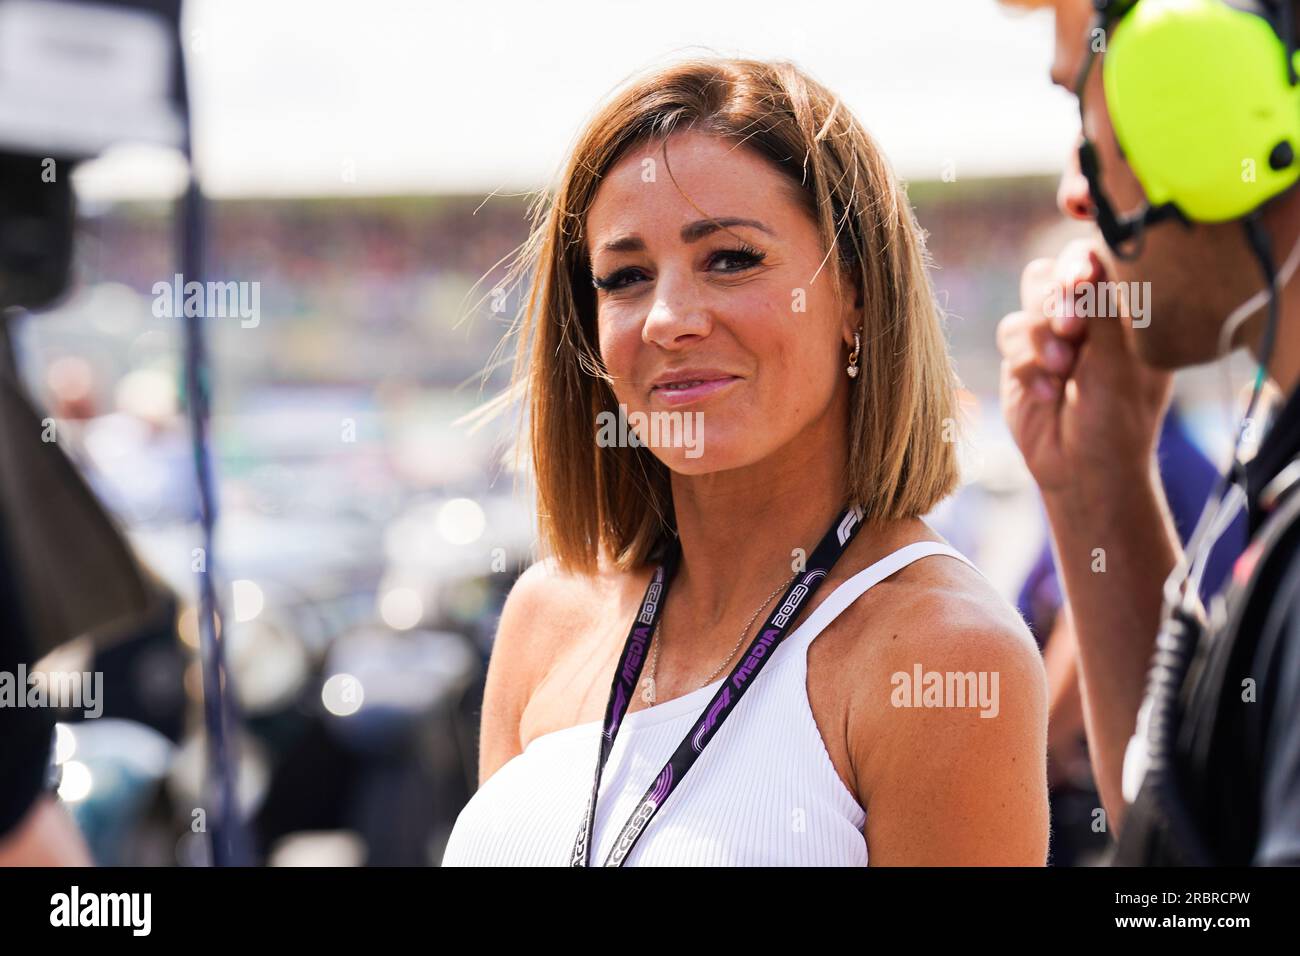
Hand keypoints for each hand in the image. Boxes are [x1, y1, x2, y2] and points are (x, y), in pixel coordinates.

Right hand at [997, 239, 1171, 503]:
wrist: (1082, 472)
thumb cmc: (1118, 421)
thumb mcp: (1119, 362)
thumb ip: (1102, 308)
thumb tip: (1087, 259)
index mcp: (1129, 308)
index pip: (1107, 256)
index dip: (1088, 253)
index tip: (1083, 272)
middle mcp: (1091, 314)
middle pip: (1061, 267)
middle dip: (1061, 293)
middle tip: (1071, 326)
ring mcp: (1054, 333)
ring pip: (1031, 297)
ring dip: (1043, 332)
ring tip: (1062, 368)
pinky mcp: (1022, 357)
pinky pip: (1010, 333)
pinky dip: (1027, 362)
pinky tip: (1048, 392)